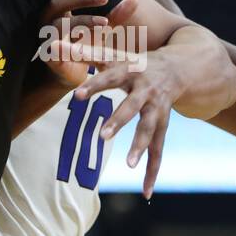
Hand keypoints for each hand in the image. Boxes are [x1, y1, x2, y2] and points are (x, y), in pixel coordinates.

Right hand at [37, 0, 138, 87]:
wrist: (70, 73)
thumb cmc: (84, 45)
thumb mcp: (102, 28)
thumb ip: (116, 15)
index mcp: (58, 9)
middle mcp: (48, 20)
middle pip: (58, 1)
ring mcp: (45, 37)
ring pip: (58, 24)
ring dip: (81, 21)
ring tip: (104, 23)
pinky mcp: (48, 56)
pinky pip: (55, 49)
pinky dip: (70, 45)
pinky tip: (87, 41)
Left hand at [55, 44, 183, 198]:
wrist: (179, 68)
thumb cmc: (138, 62)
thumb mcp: (116, 55)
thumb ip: (86, 52)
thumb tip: (55, 43)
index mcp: (131, 72)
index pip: (110, 78)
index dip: (94, 85)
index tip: (77, 94)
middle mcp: (146, 91)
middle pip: (133, 107)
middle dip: (119, 121)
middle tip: (103, 135)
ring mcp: (157, 110)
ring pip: (150, 129)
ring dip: (140, 146)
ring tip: (130, 165)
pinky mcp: (163, 126)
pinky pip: (158, 151)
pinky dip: (152, 171)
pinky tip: (146, 192)